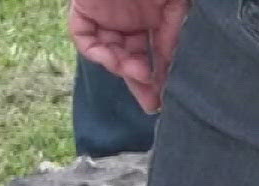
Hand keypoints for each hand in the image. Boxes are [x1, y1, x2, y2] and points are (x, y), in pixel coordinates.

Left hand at [70, 0, 189, 113]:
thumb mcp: (174, 8)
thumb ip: (172, 37)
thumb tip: (169, 72)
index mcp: (153, 15)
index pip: (154, 53)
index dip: (159, 78)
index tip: (164, 99)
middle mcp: (130, 18)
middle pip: (131, 59)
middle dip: (140, 83)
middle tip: (152, 103)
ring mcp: (106, 15)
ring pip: (109, 53)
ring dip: (122, 68)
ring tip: (138, 73)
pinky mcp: (84, 9)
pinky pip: (84, 39)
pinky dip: (96, 52)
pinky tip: (113, 59)